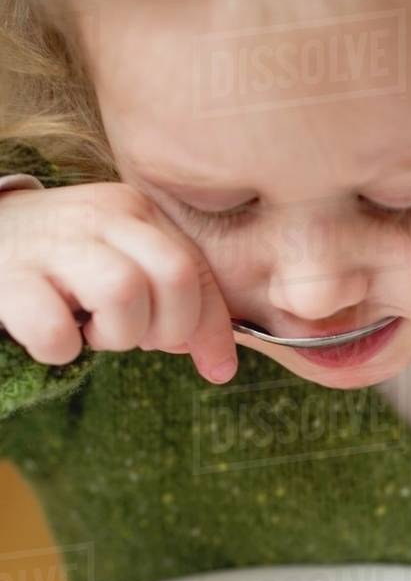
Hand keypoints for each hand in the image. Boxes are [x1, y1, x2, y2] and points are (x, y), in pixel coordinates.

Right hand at [0, 182, 237, 383]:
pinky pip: (56, 329)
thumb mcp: (121, 264)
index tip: (218, 369)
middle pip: (174, 276)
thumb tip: (218, 360)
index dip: (213, 330)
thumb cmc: (61, 264)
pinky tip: (50, 337)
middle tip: (134, 337)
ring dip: (115, 336)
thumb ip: (171, 299)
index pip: (197, 271)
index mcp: (135, 210)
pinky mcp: (9, 277)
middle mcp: (99, 215)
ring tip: (88, 332)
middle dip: (167, 328)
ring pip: (123, 293)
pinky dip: (59, 350)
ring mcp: (52, 241)